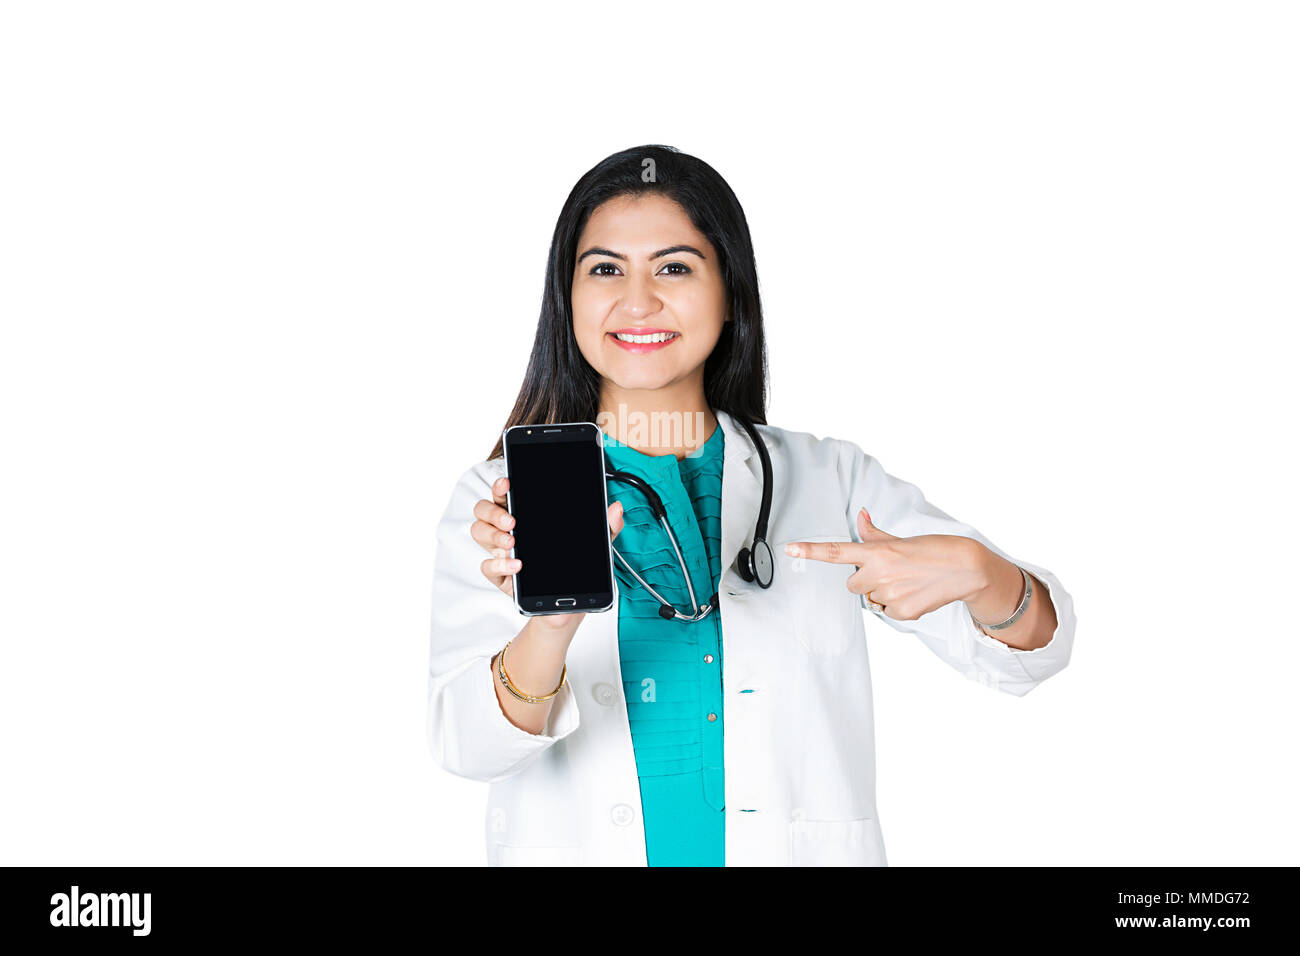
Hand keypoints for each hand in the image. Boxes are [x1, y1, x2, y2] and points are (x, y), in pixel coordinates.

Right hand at [472, 475, 625, 629]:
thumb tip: (616, 508)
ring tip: (512, 541)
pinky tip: (516, 565)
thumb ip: (606, 528)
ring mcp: (501, 552)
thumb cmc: (573, 571)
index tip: (508, 483)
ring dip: (492, 534)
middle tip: (512, 520)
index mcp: (527, 516)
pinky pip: (486, 565)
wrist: (565, 610)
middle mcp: (508, 530)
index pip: (506, 494)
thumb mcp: (594, 548)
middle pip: (483, 509)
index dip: (501, 486)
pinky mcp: (500, 575)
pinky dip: (499, 563)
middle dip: (494, 510)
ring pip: (478, 531)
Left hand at [784, 507, 987, 621]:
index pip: (835, 552)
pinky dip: (897, 605)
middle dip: (866, 579)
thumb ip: (875, 534)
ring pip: (870, 598)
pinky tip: (914, 593)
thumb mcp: (902, 538)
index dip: (810, 550)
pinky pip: (886, 611)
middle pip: (853, 584)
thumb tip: (862, 516)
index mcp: (877, 552)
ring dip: (882, 592)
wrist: (966, 569)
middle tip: (891, 571)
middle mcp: (879, 574)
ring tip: (907, 581)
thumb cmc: (935, 550)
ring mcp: (889, 595)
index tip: (790, 549)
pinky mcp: (901, 612)